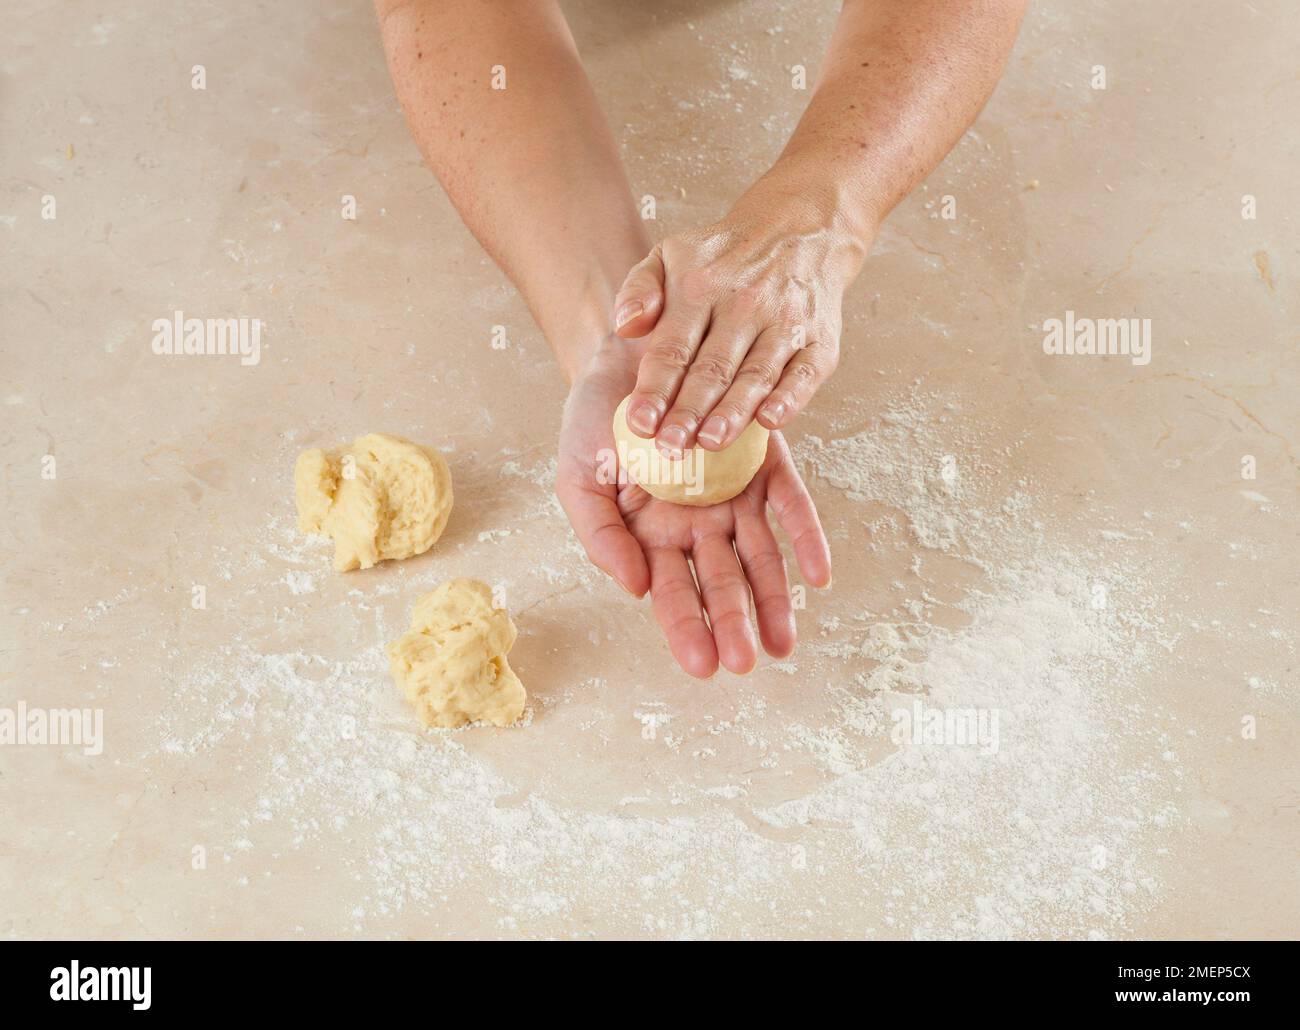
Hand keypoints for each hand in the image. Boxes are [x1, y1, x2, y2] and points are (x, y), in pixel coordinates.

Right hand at [557, 350, 831, 676]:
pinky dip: (806, 538)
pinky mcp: (765, 462)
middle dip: (733, 623)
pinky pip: (790, 504)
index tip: (704, 664)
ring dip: (774, 599)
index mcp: (651, 537)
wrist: (629, 353)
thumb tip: (634, 588)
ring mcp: (735, 496)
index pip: (672, 593)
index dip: (688, 627)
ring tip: (783, 642)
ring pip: (761, 557)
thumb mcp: (579, 478)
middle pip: (721, 583)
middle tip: (744, 660)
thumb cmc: (596, 422)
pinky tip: (820, 574)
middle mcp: (698, 525)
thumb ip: (600, 534)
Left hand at [611, 193, 866, 457]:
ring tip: (710, 443)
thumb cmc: (723, 257)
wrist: (801, 231)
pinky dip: (790, 398)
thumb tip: (626, 326)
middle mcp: (743, 304)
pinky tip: (770, 421)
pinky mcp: (819, 340)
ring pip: (756, 375)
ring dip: (733, 412)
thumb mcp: (669, 255)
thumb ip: (639, 290)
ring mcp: (784, 322)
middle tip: (670, 448)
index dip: (655, 389)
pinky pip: (804, 374)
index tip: (639, 424)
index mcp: (699, 287)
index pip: (672, 347)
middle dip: (689, 411)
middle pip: (712, 368)